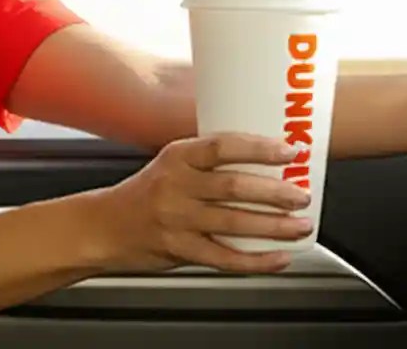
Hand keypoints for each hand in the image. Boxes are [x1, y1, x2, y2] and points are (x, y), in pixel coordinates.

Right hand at [92, 133, 313, 273]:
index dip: (259, 149)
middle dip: (275, 193)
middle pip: (233, 187)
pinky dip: (255, 260)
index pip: (223, 146)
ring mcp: (177, 219)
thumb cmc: (147, 193)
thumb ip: (210, 163)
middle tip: (301, 195)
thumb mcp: (173, 164)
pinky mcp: (178, 249)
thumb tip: (267, 162)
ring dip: (273, 226)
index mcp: (178, 156)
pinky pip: (224, 257)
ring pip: (234, 223)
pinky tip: (278, 257)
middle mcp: (177, 186)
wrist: (105, 226)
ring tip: (300, 226)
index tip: (289, 152)